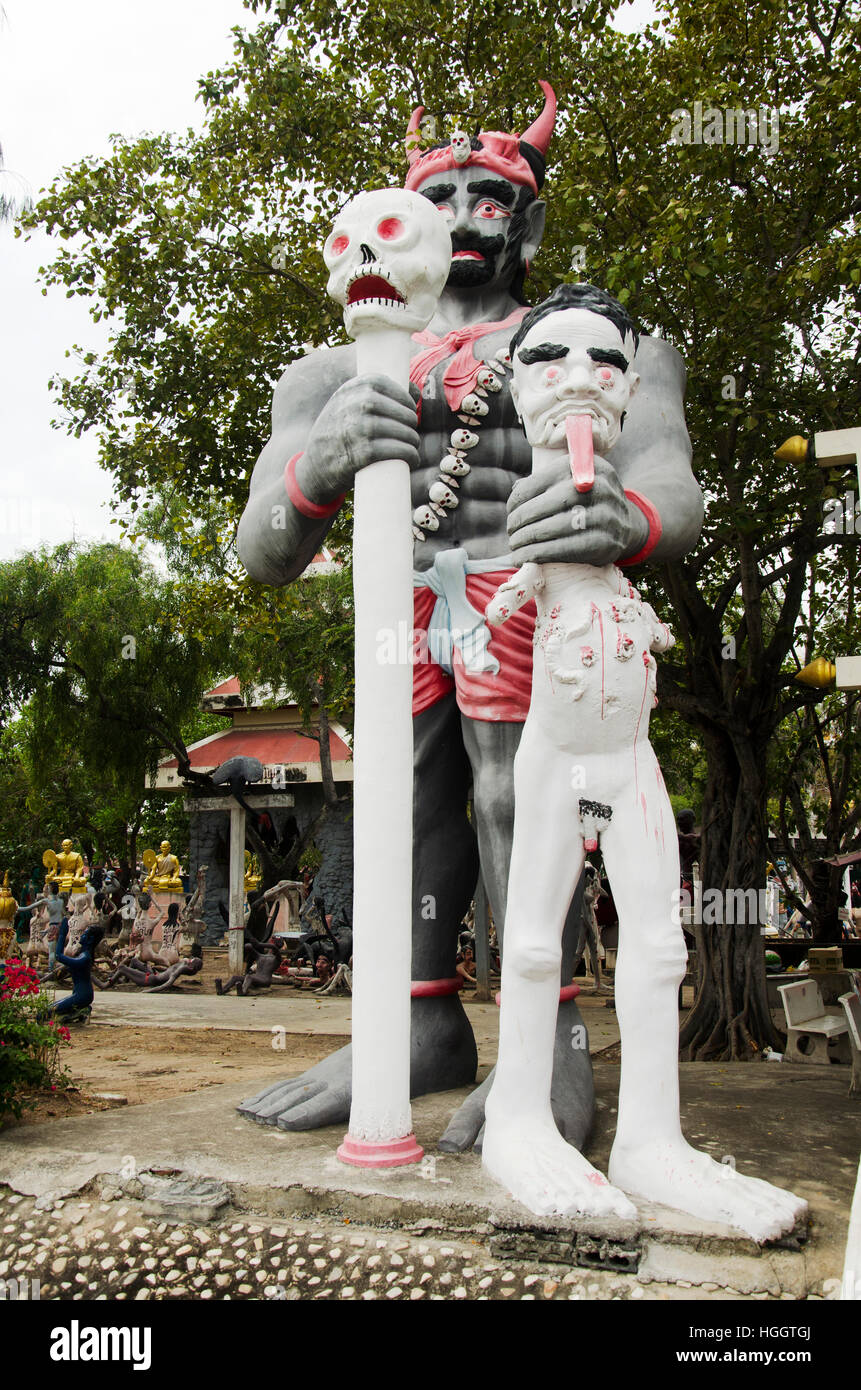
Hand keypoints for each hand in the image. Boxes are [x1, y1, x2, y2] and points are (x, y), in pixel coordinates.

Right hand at [296, 375, 419, 504]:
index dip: (402, 394)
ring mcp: (355, 430)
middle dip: (410, 419)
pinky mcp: (359, 455)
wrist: (313, 469)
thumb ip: (371, 395)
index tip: (409, 406)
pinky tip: (412, 458)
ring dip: (411, 439)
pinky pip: (392, 450)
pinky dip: (408, 454)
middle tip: (411, 430)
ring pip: (397, 430)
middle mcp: (351, 407)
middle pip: (395, 408)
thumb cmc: (337, 435)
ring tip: (412, 445)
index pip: (382, 382)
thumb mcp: (344, 407)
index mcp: (347, 391)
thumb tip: (415, 390)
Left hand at [506, 453, 648, 565]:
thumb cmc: (587, 502)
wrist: (626, 526)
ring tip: (514, 546)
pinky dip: (536, 555)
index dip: (517, 501)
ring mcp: (603, 516)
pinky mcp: (603, 543)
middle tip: (510, 532)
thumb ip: (546, 483)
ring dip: (524, 541)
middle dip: (519, 522)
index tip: (511, 514)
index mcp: (584, 466)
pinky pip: (561, 550)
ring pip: (550, 529)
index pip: (537, 483)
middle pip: (543, 506)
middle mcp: (596, 487)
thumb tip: (516, 492)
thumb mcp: (572, 482)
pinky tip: (523, 558)